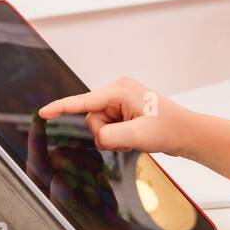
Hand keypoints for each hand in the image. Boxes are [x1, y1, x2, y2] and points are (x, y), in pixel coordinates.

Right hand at [38, 76, 196, 157]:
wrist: (187, 134)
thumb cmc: (169, 129)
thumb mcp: (138, 135)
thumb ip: (111, 136)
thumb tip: (98, 138)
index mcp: (119, 90)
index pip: (83, 101)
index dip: (61, 108)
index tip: (43, 112)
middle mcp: (118, 92)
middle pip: (91, 118)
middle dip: (105, 134)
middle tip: (128, 138)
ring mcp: (120, 102)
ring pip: (99, 127)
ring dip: (112, 138)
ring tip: (133, 138)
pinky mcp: (122, 112)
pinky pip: (108, 129)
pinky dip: (117, 138)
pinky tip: (133, 138)